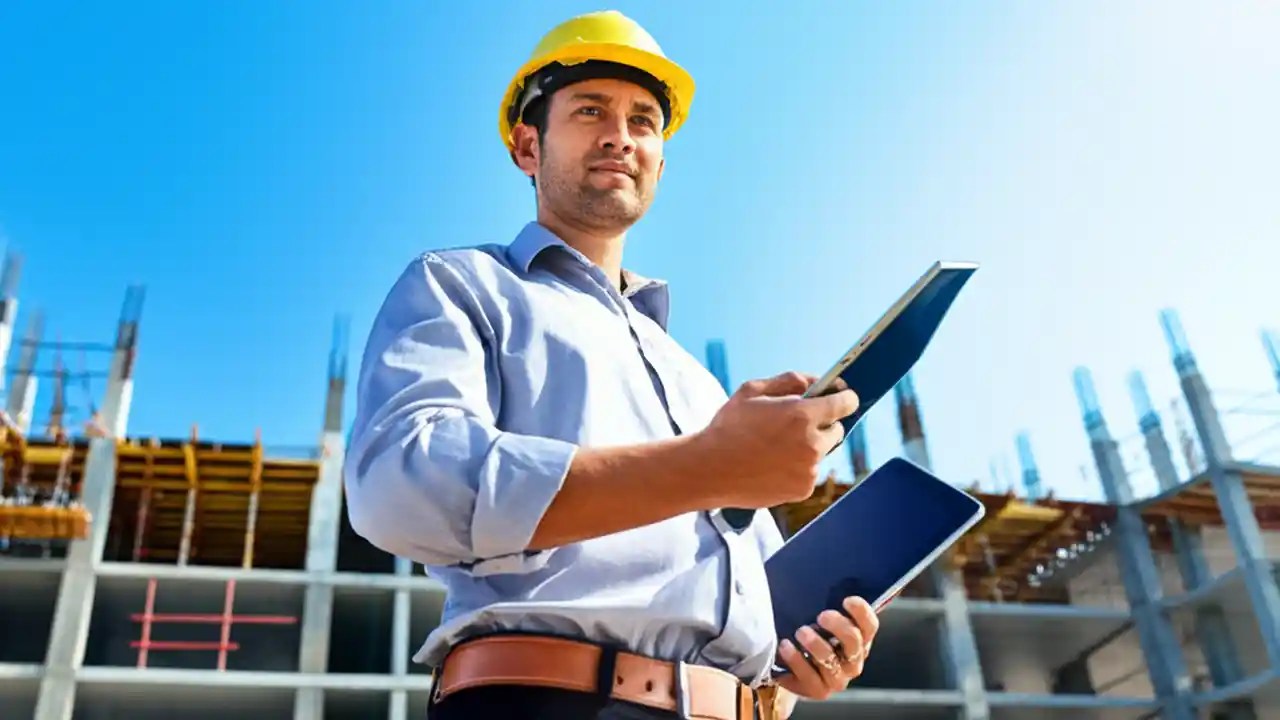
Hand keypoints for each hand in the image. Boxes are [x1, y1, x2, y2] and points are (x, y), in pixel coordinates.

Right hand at [692, 371, 858, 508]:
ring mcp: (809, 470)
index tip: (844, 396)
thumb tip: (816, 382)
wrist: (709, 470)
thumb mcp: (752, 391)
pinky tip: (772, 465)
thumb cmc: (728, 426)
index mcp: (801, 415)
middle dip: (823, 424)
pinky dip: (798, 468)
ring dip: (809, 448)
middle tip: (798, 424)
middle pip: (838, 430)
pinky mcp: (803, 490)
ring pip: (821, 453)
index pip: (845, 403)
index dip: (845, 397)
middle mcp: (811, 444)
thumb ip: (789, 380)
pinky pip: (809, 473)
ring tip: (776, 447)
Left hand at [775, 596, 879, 699]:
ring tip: (800, 631)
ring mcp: (837, 678)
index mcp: (860, 640)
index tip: (847, 600)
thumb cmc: (810, 634)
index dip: (862, 613)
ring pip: (831, 661)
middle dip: (838, 627)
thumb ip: (827, 604)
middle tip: (821, 616)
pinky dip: (796, 659)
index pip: (870, 626)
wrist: (791, 668)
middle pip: (853, 642)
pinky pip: (809, 677)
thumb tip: (821, 575)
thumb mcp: (821, 619)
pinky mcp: (818, 690)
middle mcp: (853, 661)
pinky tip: (785, 645)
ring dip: (815, 644)